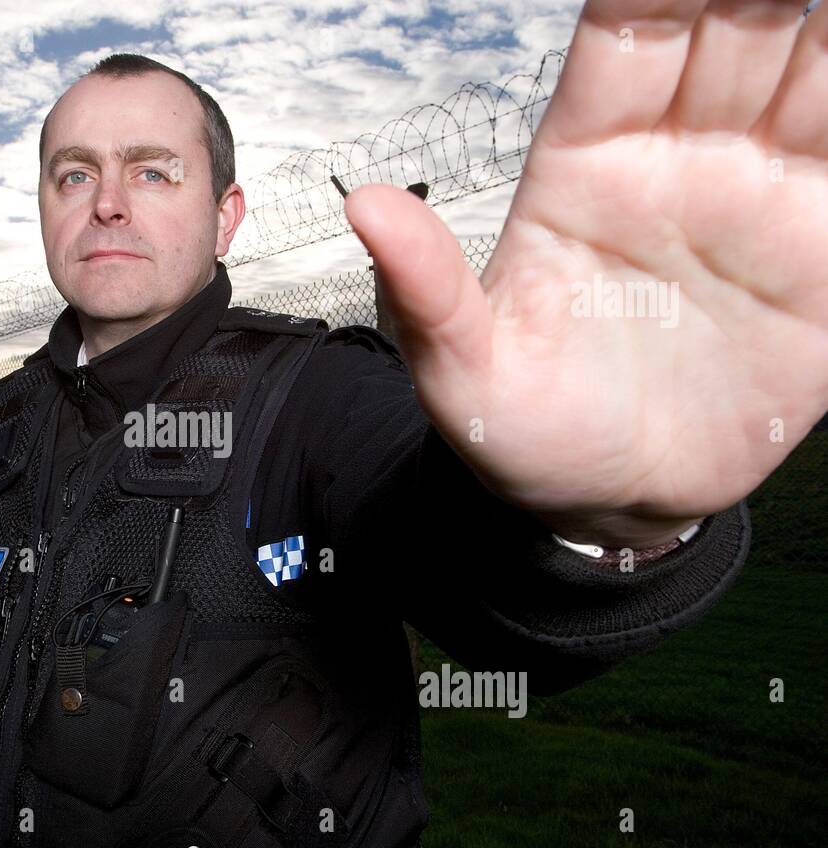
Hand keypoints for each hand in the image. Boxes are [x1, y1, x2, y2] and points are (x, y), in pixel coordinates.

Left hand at [344, 0, 827, 548]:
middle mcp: (678, 153)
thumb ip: (427, 292)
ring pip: (808, 62)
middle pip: (734, 24)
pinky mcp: (819, 239)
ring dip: (816, 24)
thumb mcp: (464, 375)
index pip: (632, 34)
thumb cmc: (524, 429)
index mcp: (587, 160)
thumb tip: (364, 206)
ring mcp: (757, 188)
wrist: (613, 499)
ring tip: (817, 7)